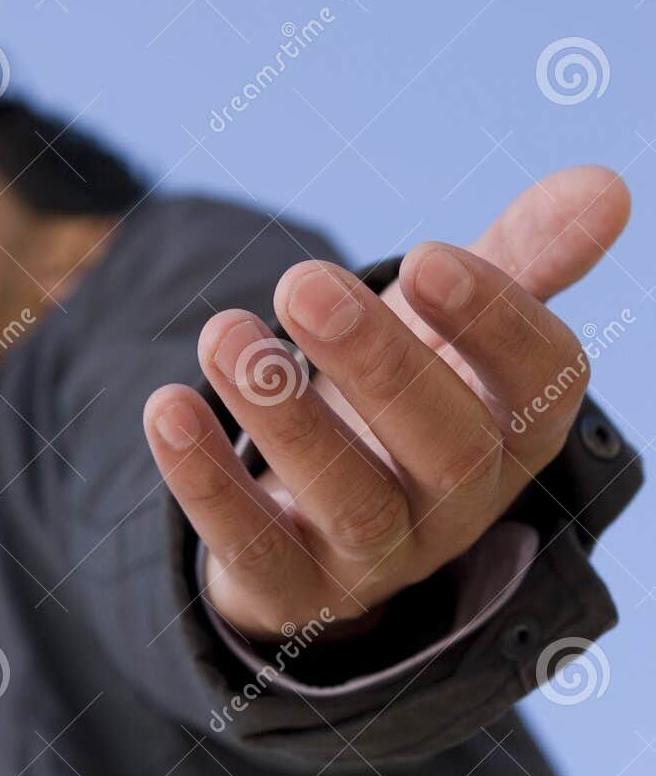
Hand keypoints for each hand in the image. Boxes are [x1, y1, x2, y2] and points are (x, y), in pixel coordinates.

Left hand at [143, 166, 630, 641]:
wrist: (318, 519)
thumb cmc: (399, 397)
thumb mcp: (450, 326)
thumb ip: (519, 259)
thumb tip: (610, 186)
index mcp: (517, 428)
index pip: (543, 382)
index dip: (496, 321)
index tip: (427, 255)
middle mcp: (460, 502)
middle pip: (447, 445)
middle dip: (380, 363)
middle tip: (302, 281)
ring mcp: (379, 557)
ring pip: (353, 502)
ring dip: (287, 418)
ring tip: (222, 334)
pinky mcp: (293, 589)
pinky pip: (256, 550)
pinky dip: (208, 483)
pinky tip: (166, 408)